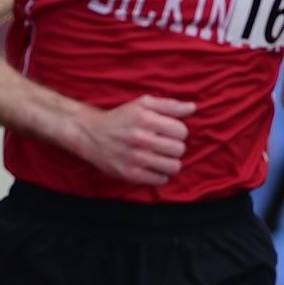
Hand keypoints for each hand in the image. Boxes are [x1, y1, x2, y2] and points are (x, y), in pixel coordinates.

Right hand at [68, 95, 195, 185]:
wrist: (91, 134)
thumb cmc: (121, 118)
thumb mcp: (142, 104)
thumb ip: (169, 105)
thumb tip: (193, 108)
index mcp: (145, 118)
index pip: (182, 131)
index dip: (178, 132)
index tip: (168, 133)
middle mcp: (140, 138)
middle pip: (179, 150)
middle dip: (175, 148)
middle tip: (164, 146)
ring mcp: (134, 158)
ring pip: (173, 167)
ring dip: (170, 163)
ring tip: (162, 158)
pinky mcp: (129, 174)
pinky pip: (160, 180)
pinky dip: (160, 175)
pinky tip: (152, 167)